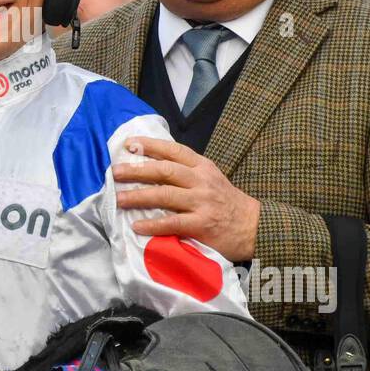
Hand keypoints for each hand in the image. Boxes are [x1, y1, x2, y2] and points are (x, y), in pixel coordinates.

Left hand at [112, 136, 260, 262]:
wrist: (254, 226)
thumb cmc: (226, 202)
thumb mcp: (211, 178)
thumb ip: (187, 172)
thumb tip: (151, 166)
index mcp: (202, 166)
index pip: (173, 151)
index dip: (150, 146)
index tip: (129, 144)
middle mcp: (201, 181)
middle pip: (164, 170)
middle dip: (137, 170)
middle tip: (115, 172)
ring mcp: (202, 202)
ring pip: (165, 195)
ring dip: (139, 196)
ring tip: (119, 199)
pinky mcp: (202, 225)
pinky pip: (173, 223)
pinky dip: (153, 225)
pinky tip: (137, 226)